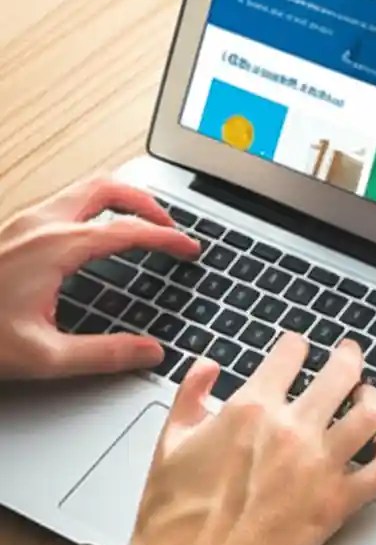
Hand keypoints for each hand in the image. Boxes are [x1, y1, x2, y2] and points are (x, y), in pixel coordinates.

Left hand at [0, 177, 198, 379]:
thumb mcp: (43, 357)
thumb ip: (104, 354)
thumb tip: (149, 351)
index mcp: (57, 247)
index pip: (129, 231)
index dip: (167, 238)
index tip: (189, 248)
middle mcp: (41, 224)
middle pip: (108, 187)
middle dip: (147, 202)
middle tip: (169, 225)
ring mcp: (23, 222)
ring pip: (84, 188)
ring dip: (120, 199)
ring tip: (141, 222)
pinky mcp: (12, 230)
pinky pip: (65, 202)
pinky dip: (95, 207)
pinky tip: (96, 235)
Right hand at [126, 335, 375, 544]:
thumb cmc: (176, 517)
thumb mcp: (170, 444)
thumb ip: (190, 395)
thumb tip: (207, 366)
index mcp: (251, 409)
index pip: (290, 354)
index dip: (296, 345)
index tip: (298, 346)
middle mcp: (292, 431)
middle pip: (341, 372)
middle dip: (348, 356)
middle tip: (349, 353)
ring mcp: (320, 466)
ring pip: (370, 414)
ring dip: (373, 398)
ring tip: (368, 394)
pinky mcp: (337, 503)